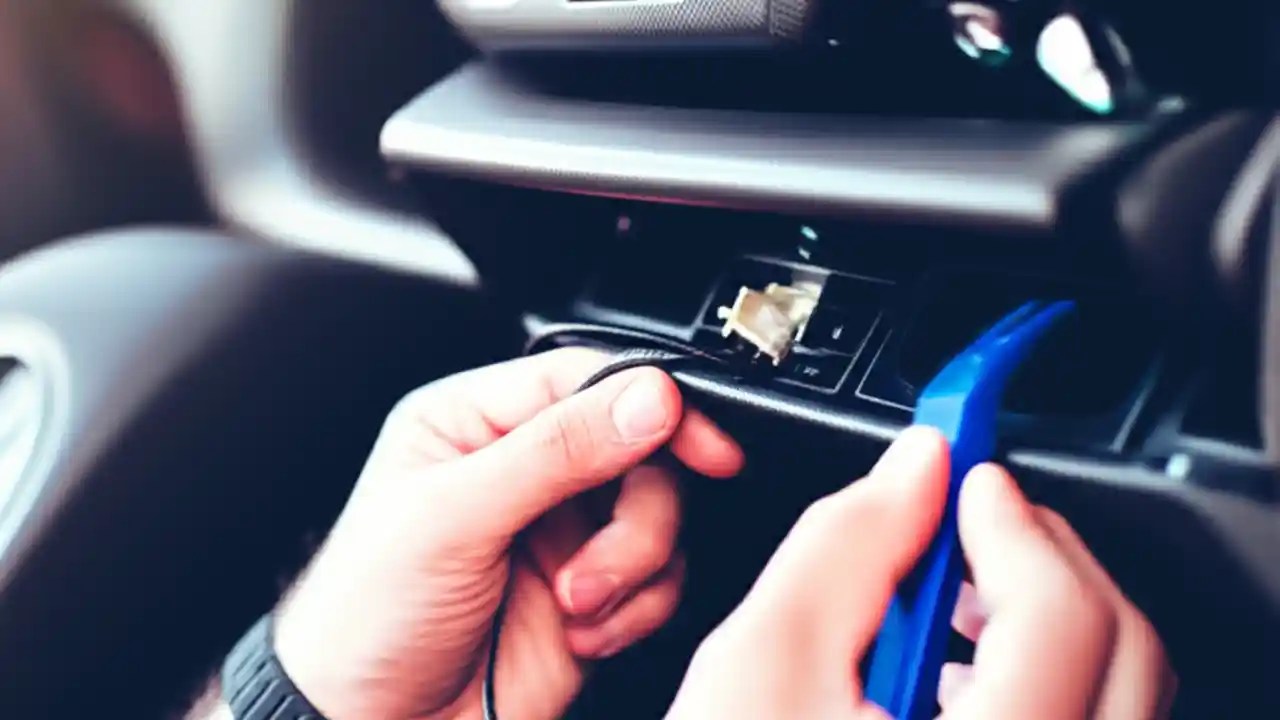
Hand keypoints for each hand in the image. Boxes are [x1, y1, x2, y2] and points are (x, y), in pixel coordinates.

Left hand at [272, 348, 743, 719]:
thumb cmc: (365, 616)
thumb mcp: (453, 518)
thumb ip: (555, 452)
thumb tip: (647, 398)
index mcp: (477, 422)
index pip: (586, 382)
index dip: (652, 404)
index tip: (702, 442)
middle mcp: (526, 470)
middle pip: (639, 452)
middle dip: (636, 515)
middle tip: (602, 561)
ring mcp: (561, 534)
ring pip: (657, 518)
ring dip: (631, 569)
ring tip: (577, 605)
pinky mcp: (590, 594)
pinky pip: (659, 581)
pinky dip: (637, 611)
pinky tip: (584, 633)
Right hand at [666, 427, 1175, 719]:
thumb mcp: (760, 664)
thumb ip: (844, 546)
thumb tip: (912, 471)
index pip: (1062, 618)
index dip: (1014, 520)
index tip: (967, 475)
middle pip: (1122, 653)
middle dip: (1043, 558)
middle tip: (970, 518)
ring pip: (1124, 699)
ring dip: (1051, 619)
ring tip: (954, 602)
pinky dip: (1049, 678)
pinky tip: (959, 678)